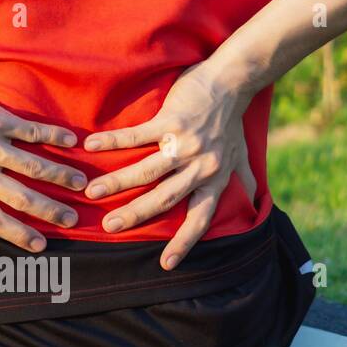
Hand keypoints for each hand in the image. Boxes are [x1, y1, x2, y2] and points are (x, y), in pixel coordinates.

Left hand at [0, 73, 85, 250]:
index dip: (17, 234)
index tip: (40, 246)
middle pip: (19, 197)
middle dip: (49, 211)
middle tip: (71, 219)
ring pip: (32, 165)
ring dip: (60, 176)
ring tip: (81, 184)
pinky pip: (30, 130)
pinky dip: (53, 136)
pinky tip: (72, 141)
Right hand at [82, 62, 257, 269]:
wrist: (231, 81)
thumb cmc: (231, 119)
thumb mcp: (241, 154)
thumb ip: (243, 180)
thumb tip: (256, 206)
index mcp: (216, 179)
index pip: (201, 218)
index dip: (184, 242)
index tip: (165, 264)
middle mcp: (202, 167)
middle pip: (165, 198)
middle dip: (135, 214)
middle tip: (109, 226)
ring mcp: (185, 144)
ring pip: (147, 171)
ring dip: (117, 182)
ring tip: (90, 191)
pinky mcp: (171, 121)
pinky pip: (137, 136)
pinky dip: (113, 142)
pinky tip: (91, 146)